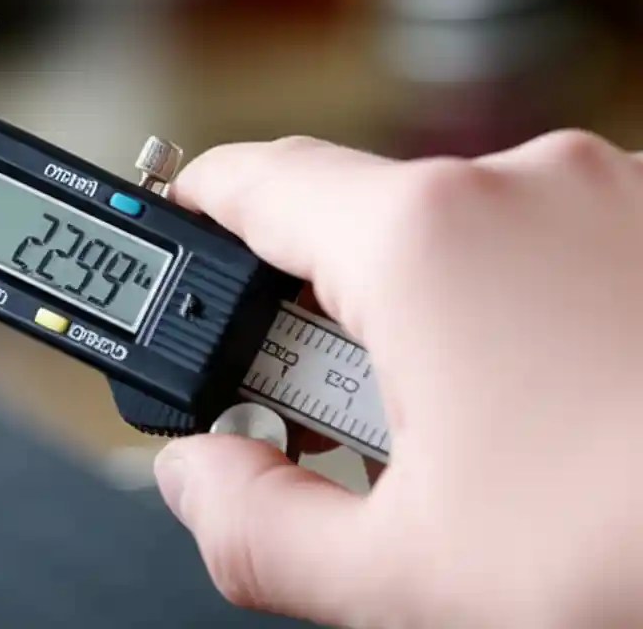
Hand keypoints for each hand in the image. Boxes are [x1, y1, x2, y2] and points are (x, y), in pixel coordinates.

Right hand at [154, 131, 642, 626]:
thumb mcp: (404, 578)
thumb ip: (253, 526)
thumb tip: (193, 480)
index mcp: (426, 239)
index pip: (245, 183)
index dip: (184, 222)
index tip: (163, 262)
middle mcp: (522, 185)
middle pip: (351, 236)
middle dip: (323, 339)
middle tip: (345, 447)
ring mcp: (612, 197)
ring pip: (456, 258)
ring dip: (427, 347)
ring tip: (478, 463)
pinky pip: (549, 261)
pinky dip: (520, 331)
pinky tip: (559, 431)